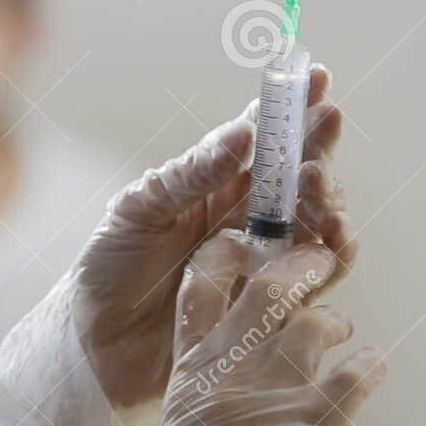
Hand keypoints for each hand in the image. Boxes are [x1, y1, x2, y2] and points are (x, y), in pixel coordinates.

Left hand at [0, 65, 354, 425]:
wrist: (94, 348)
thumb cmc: (107, 270)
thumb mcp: (136, 212)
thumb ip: (188, 175)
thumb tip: (241, 135)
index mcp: (211, 184)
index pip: (259, 136)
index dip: (290, 106)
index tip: (317, 77)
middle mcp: (243, 218)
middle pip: (297, 173)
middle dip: (318, 146)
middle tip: (328, 126)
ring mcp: (261, 261)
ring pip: (314, 222)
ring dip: (328, 200)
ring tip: (323, 187)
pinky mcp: (270, 305)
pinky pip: (314, 278)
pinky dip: (330, 257)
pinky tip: (331, 243)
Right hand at [98, 237, 384, 425]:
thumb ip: (215, 383)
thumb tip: (252, 350)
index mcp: (189, 374)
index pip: (201, 287)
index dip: (228, 254)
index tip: (248, 242)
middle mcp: (229, 376)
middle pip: (267, 290)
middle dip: (300, 267)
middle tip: (319, 263)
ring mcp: (274, 399)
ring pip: (315, 323)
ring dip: (334, 320)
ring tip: (342, 330)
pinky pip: (358, 373)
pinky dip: (372, 363)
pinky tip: (375, 364)